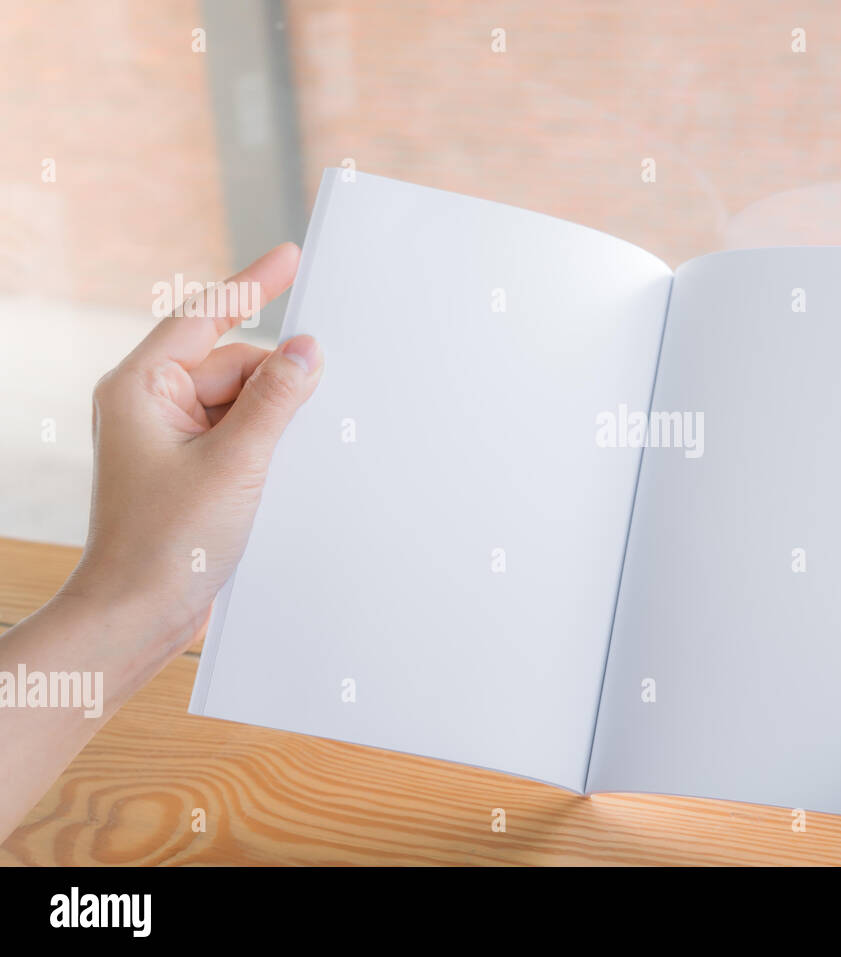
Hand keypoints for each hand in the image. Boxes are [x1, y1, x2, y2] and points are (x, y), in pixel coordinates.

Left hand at [65, 242, 322, 672]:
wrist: (136, 617)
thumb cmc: (165, 544)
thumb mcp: (233, 463)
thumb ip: (275, 400)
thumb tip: (307, 349)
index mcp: (141, 388)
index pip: (203, 316)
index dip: (251, 283)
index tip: (291, 257)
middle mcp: (150, 405)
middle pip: (232, 363)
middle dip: (276, 379)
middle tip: (321, 393)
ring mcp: (169, 439)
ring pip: (241, 402)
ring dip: (274, 418)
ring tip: (286, 456)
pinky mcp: (189, 470)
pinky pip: (239, 434)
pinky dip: (266, 442)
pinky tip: (285, 467)